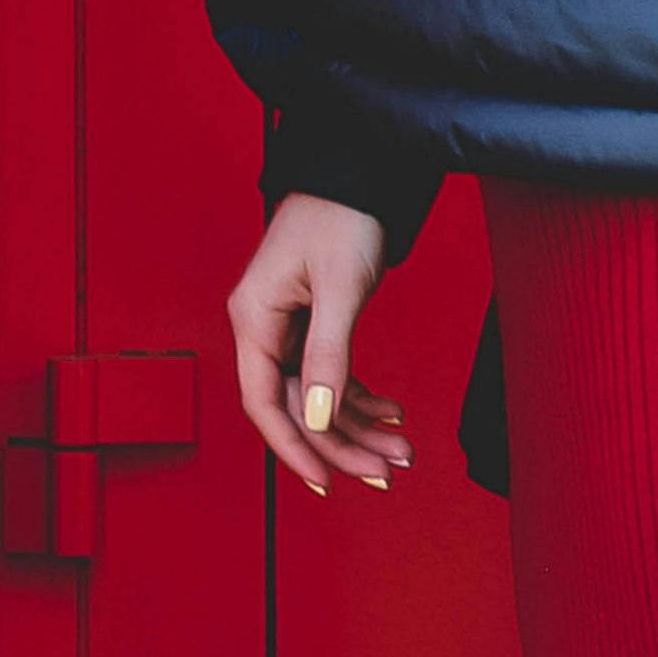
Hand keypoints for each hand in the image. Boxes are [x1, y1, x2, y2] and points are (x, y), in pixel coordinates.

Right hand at [228, 194, 409, 498]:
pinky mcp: (314, 323)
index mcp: (254, 319)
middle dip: (342, 443)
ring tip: (402, 450)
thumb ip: (327, 354)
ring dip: (359, 426)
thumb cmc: (341, 215)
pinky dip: (363, 397)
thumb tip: (315, 417)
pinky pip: (332, 376)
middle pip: (297, 407)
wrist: (358, 173)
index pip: (264, 403)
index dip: (294, 448)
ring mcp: (289, 328)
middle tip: (387, 473)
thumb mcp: (340, 286)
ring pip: (319, 397)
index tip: (327, 483)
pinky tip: (394, 413)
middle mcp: (265, 329)